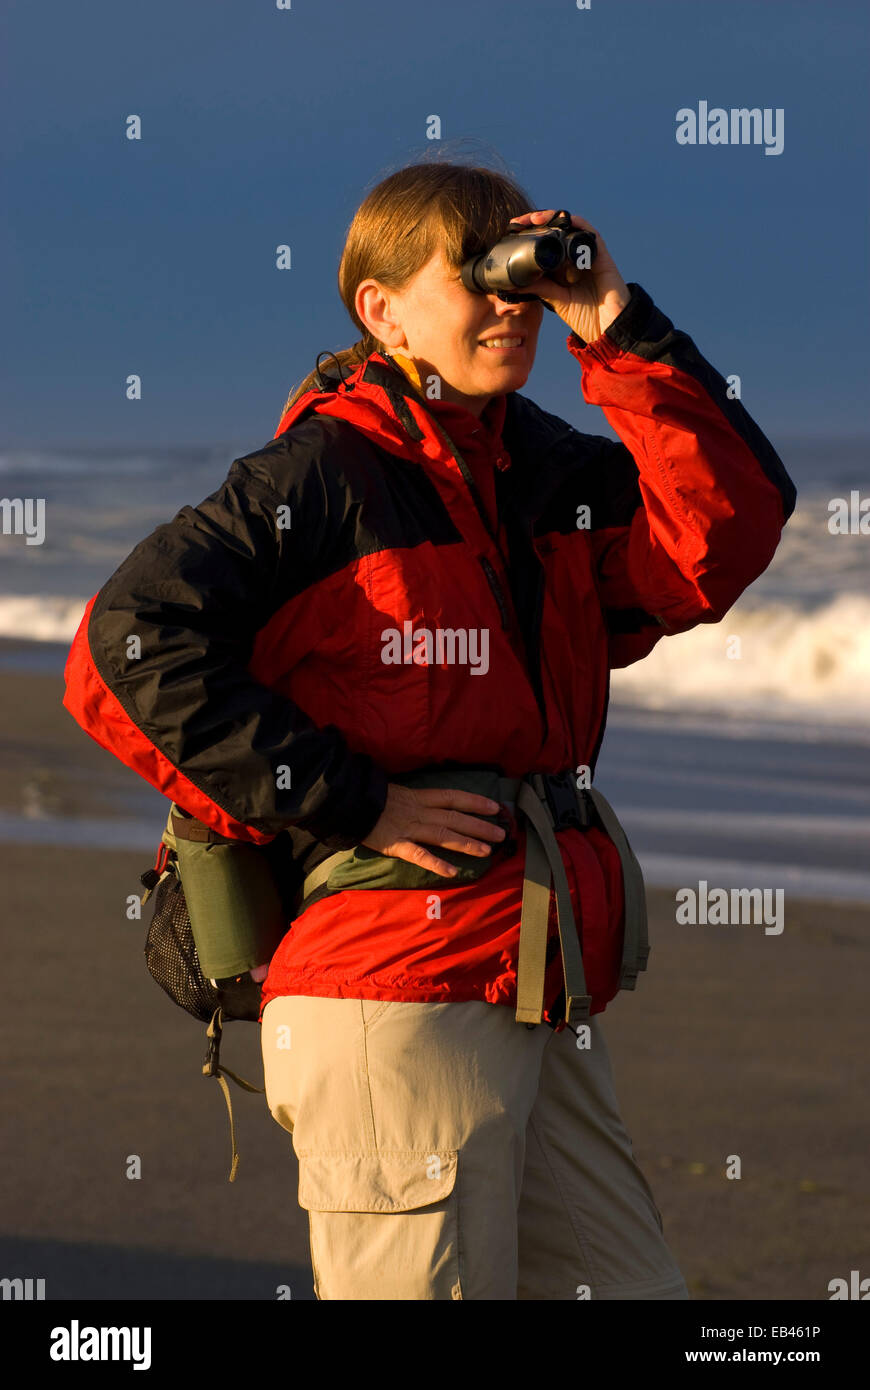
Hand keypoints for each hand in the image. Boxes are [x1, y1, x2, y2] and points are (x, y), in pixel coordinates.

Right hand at [362, 783, 506, 877]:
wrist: (345, 803)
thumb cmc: (370, 799)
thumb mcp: (398, 794)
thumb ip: (415, 801)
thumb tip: (433, 807)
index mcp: (419, 797)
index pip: (453, 797)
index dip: (475, 801)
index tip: (495, 807)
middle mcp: (419, 811)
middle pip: (455, 817)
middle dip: (479, 825)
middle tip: (501, 833)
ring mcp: (408, 828)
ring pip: (443, 834)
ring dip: (466, 843)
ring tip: (487, 851)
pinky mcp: (396, 844)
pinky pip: (419, 855)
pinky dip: (436, 863)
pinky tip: (452, 872)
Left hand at [508, 209, 630, 343]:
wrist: (609, 329)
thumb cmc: (587, 317)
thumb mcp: (557, 300)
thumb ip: (539, 289)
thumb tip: (514, 283)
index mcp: (562, 268)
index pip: (545, 245)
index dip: (530, 235)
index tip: (512, 231)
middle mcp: (574, 258)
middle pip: (556, 232)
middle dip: (537, 223)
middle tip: (518, 223)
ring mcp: (588, 256)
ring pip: (571, 228)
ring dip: (553, 219)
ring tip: (535, 219)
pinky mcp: (602, 256)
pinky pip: (590, 234)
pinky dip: (578, 223)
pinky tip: (564, 220)